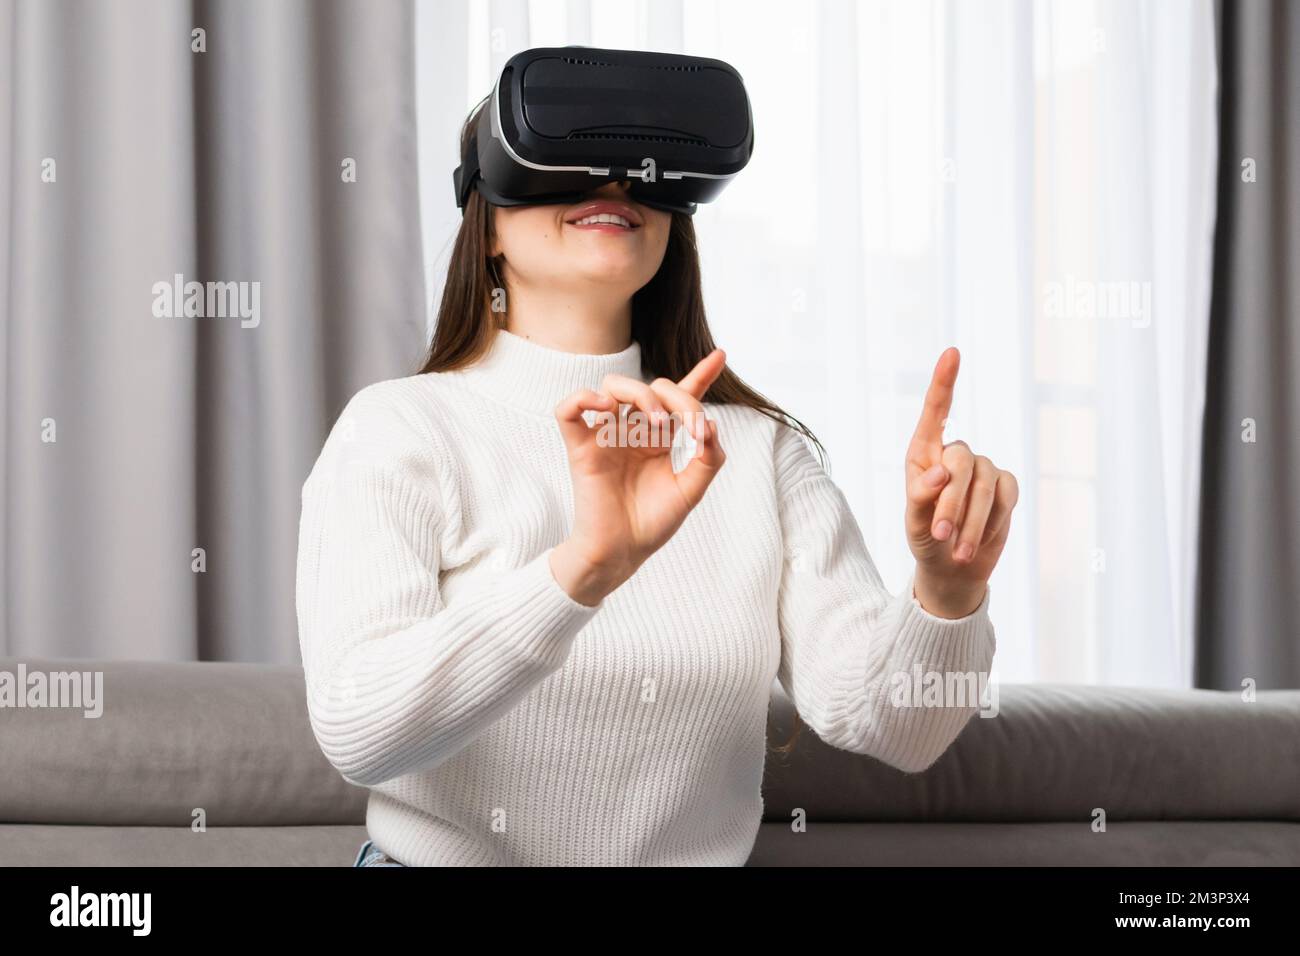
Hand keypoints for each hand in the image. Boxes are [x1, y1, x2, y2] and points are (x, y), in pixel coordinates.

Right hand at [550, 348, 727, 605]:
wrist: (622, 553)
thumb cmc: (652, 524)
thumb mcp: (691, 491)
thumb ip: (708, 458)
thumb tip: (710, 424)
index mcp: (658, 439)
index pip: (679, 398)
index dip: (700, 375)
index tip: (721, 355)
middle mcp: (631, 431)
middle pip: (652, 388)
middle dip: (678, 399)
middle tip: (693, 428)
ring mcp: (604, 436)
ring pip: (612, 386)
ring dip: (640, 394)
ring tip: (657, 423)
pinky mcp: (580, 448)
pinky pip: (568, 410)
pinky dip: (583, 399)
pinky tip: (605, 408)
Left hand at [904, 348, 1018, 617]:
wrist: (953, 568)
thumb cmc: (925, 538)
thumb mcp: (913, 522)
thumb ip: (920, 496)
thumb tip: (941, 474)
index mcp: (923, 453)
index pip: (936, 412)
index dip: (944, 382)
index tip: (952, 352)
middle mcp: (954, 455)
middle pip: (961, 462)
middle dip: (953, 501)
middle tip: (942, 534)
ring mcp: (983, 469)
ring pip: (985, 483)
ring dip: (972, 521)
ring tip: (959, 551)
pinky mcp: (1006, 487)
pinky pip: (1006, 497)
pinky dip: (993, 521)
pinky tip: (980, 540)